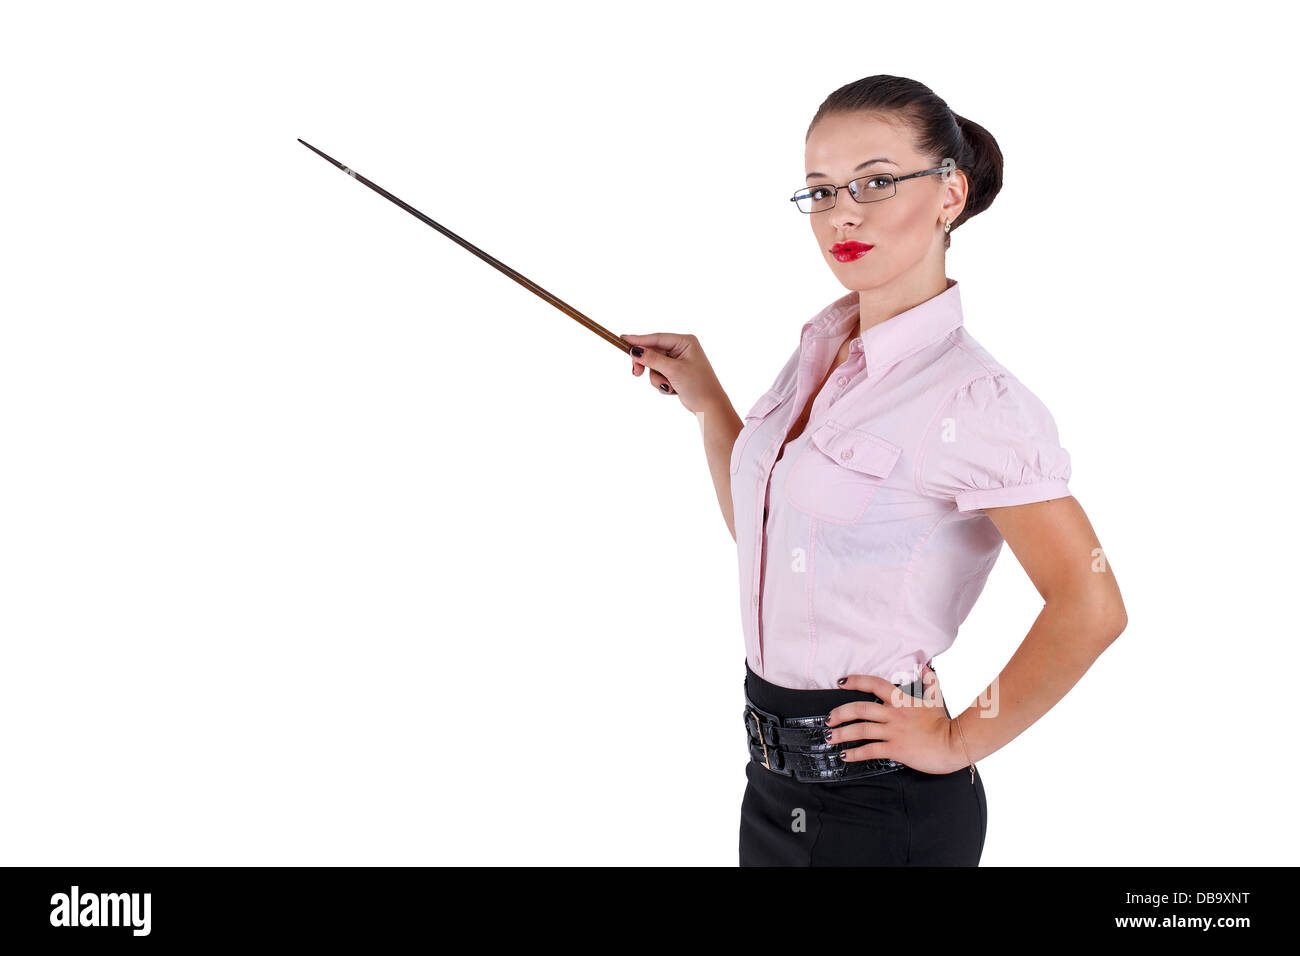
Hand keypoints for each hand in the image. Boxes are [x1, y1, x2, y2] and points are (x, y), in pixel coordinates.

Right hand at [620, 332, 726, 413]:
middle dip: (647, 365)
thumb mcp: (673, 370)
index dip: (639, 340)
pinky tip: (673, 390)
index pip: (656, 338)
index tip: (623, 339)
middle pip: (652, 351)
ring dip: (657, 378)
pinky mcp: (675, 373)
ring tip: (669, 386)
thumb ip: (653, 359)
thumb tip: (635, 351)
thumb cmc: (698, 385)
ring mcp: (678, 361)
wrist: (709, 407)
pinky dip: (662, 383)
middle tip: (636, 373)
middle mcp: (681, 348)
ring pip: (654, 366)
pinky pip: (659, 375)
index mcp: (685, 341)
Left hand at [826, 664, 967, 774]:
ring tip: (831, 738)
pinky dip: (855, 753)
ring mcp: (893, 731)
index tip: (841, 682)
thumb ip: (929, 683)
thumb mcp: (936, 699)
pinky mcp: (895, 749)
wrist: (955, 743)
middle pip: (860, 709)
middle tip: (828, 719)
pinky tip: (846, 756)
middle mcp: (893, 714)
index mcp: (901, 700)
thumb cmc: (946, 723)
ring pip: (860, 730)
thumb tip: (926, 668)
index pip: (874, 684)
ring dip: (842, 734)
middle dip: (840, 713)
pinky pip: (869, 750)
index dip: (856, 681)